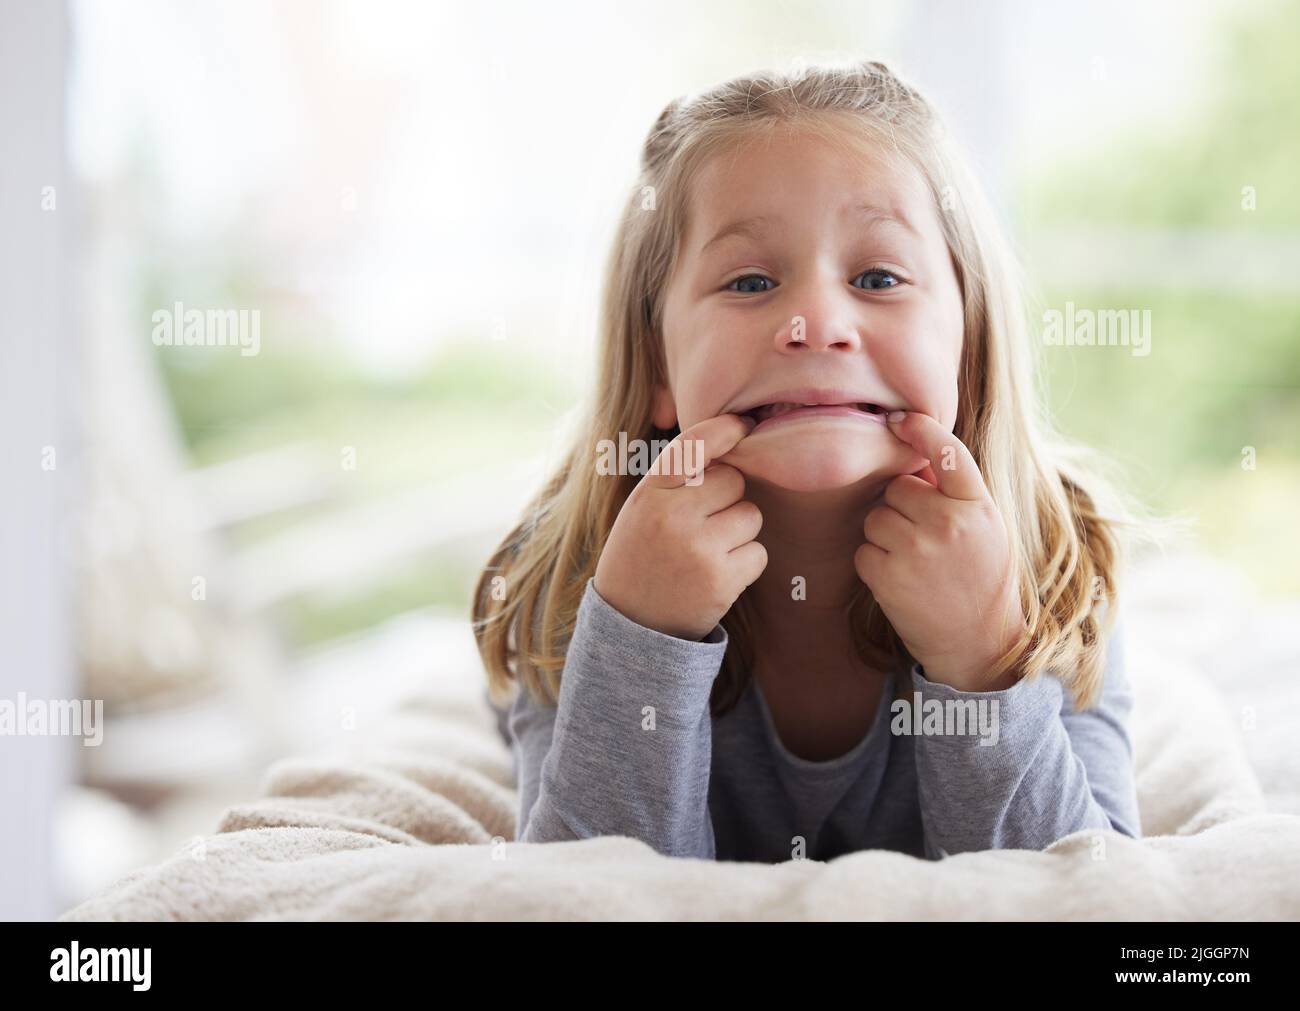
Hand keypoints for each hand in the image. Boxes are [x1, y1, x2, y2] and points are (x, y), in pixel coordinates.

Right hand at [594, 413, 767, 640]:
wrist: (631, 626)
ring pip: (750, 515)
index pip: (693, 444)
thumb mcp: (642, 510)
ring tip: (708, 552)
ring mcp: (698, 548)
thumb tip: (733, 440)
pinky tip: (718, 574)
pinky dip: (746, 563)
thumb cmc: (643, 556)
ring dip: (739, 532)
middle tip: (702, 525)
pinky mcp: (721, 580)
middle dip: (727, 499)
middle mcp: (671, 516)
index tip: (743, 425)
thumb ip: (678, 479)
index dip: (725, 429)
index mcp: (649, 494)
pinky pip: (758, 552)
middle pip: (733, 481)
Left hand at [853, 411, 1028, 691]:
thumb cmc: (980, 578)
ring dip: (885, 535)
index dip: (922, 431)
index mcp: (977, 506)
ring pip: (875, 518)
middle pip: (897, 488)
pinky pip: (863, 551)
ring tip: (915, 562)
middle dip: (901, 507)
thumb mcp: (985, 529)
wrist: (980, 643)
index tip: (900, 419)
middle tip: (926, 539)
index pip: (949, 453)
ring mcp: (917, 550)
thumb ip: (955, 494)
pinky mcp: (889, 577)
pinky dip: (874, 564)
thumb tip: (915, 458)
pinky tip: (901, 581)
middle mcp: (948, 523)